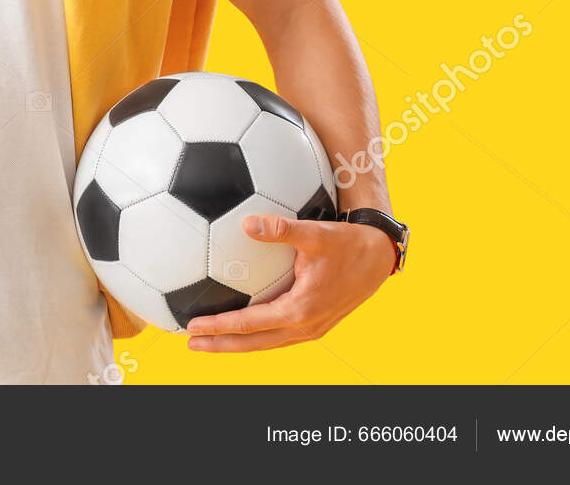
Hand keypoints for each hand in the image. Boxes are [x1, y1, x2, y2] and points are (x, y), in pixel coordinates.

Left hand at [186, 213, 391, 351]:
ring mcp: (312, 329)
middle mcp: (305, 327)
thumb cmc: (347, 244)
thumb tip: (247, 223)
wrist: (379, 257)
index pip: (249, 324)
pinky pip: (278, 336)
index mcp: (300, 310)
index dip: (218, 327)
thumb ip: (281, 229)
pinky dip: (256, 336)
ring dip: (236, 344)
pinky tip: (241, 326)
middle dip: (220, 345)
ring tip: (209, 341)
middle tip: (190, 343)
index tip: (191, 327)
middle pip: (254, 343)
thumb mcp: (315, 234)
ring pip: (266, 343)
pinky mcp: (315, 325)